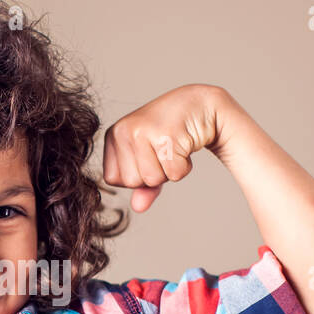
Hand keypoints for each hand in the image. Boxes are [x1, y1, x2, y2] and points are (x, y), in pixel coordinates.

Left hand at [102, 84, 228, 212]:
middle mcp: (124, 131)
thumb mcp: (150, 158)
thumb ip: (142, 185)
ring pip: (153, 179)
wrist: (201, 106)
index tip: (148, 155)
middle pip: (132, 182)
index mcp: (113, 135)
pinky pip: (174, 174)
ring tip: (174, 147)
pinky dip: (184, 166)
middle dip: (154, 173)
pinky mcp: (167, 137)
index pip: (112, 180)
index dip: (135, 175)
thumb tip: (137, 207)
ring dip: (169, 170)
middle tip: (163, 150)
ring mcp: (144, 132)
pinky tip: (185, 145)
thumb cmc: (171, 132)